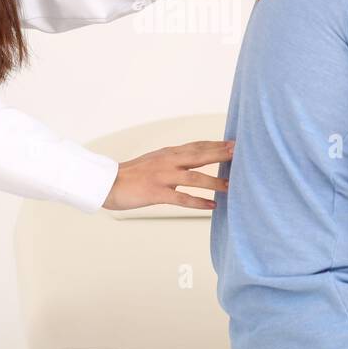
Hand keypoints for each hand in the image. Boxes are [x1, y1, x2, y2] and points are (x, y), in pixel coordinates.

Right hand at [101, 139, 234, 210]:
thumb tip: (195, 159)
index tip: (234, 143)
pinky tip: (211, 206)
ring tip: (231, 186)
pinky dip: (198, 202)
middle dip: (220, 155)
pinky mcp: (156, 192)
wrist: (108, 182)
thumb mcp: (156, 160)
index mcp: (168, 153)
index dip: (216, 144)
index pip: (197, 146)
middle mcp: (167, 161)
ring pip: (194, 178)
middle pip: (199, 156)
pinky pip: (181, 199)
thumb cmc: (133, 174)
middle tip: (239, 154)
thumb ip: (175, 159)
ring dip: (214, 182)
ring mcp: (162, 177)